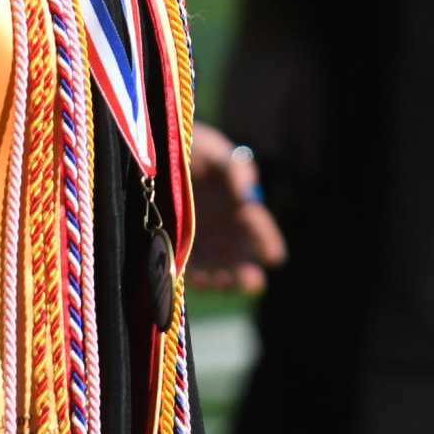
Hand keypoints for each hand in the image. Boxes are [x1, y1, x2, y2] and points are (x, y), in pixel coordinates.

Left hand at [186, 120, 287, 293]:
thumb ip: (234, 170)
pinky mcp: (175, 252)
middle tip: (252, 281)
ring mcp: (202, 246)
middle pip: (241, 260)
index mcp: (242, 208)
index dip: (267, 241)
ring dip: (220, 280)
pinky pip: (185, 271)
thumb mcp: (215, 153)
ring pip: (217, 272)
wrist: (159, 155)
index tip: (274, 255)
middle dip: (247, 275)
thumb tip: (248, 194)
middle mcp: (227, 234)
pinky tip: (194, 279)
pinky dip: (190, 278)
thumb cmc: (195, 150)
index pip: (259, 228)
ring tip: (220, 282)